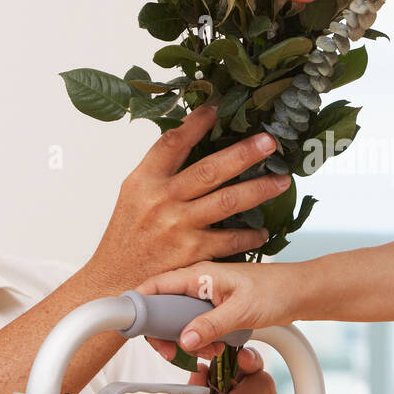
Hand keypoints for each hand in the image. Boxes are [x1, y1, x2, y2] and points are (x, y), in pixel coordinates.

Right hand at [85, 103, 291, 293]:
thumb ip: (158, 173)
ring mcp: (178, 227)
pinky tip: (263, 231)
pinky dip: (250, 235)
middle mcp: (161, 200)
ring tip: (282, 181)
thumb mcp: (133, 197)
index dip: (196, 123)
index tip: (217, 108)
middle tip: (270, 142)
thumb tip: (187, 141)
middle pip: (210, 169)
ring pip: (228, 201)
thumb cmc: (126, 241)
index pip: (172, 142)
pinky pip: (231, 240)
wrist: (111, 284)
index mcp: (144, 181)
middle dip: (245, 153)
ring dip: (259, 189)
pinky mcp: (192, 254)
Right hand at [137, 259, 302, 360]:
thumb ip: (211, 325)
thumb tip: (184, 340)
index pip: (156, 285)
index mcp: (199, 274)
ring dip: (186, 340)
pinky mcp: (216, 306)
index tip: (139, 331)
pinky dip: (201, 339)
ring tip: (208, 351)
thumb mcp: (242, 311)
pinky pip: (196, 324)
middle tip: (174, 353)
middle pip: (162, 307)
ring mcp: (207, 294)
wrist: (300, 292)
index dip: (140, 306)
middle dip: (165, 333)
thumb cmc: (276, 291)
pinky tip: (216, 348)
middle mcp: (199, 282)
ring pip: (179, 319)